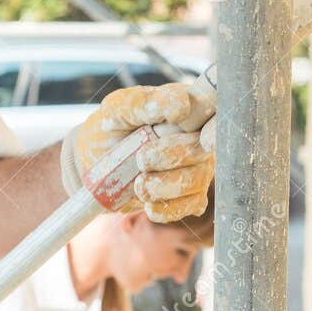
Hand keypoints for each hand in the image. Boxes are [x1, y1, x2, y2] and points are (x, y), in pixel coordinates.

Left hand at [61, 83, 214, 222]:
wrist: (94, 166)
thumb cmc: (110, 128)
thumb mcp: (116, 109)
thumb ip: (142, 103)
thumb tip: (181, 107)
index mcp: (189, 105)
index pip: (217, 108)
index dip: (217, 127)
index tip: (204, 140)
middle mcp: (200, 135)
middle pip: (203, 149)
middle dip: (171, 157)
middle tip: (141, 159)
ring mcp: (199, 167)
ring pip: (196, 180)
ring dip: (162, 185)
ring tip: (138, 183)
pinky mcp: (192, 196)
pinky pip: (190, 206)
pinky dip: (164, 207)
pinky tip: (146, 201)